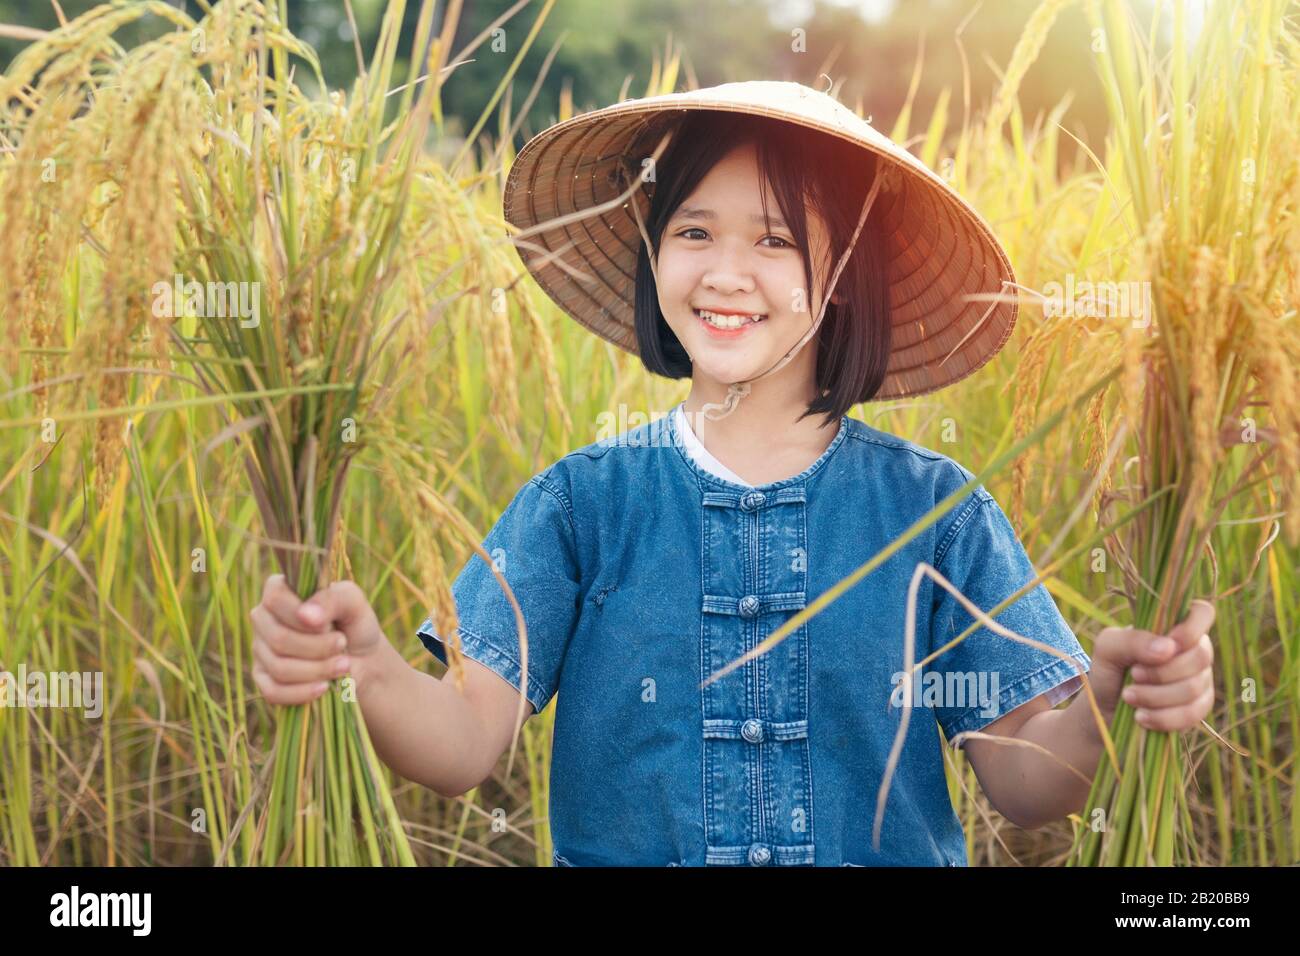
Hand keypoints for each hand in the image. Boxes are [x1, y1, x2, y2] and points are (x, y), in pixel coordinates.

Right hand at [250, 574, 386, 705]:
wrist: (362, 660)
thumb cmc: (354, 624)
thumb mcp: (353, 604)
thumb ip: (333, 599)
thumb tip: (307, 615)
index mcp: (279, 591)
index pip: (275, 598)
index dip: (301, 615)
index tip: (330, 625)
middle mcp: (263, 618)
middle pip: (278, 638)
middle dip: (317, 647)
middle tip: (343, 644)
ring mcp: (261, 650)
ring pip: (279, 667)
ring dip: (317, 670)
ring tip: (344, 665)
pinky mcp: (265, 679)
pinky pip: (274, 692)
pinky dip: (303, 692)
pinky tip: (324, 687)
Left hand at [1088, 598, 1215, 730]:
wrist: (1104, 709)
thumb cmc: (1109, 669)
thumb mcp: (1108, 648)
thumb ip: (1132, 640)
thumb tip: (1168, 648)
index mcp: (1174, 627)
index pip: (1202, 613)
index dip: (1191, 629)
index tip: (1167, 644)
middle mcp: (1193, 650)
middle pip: (1201, 656)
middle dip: (1162, 671)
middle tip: (1134, 674)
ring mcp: (1201, 680)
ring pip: (1194, 687)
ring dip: (1155, 696)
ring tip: (1129, 696)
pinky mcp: (1199, 708)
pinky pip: (1192, 714)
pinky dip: (1162, 717)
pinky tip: (1141, 716)